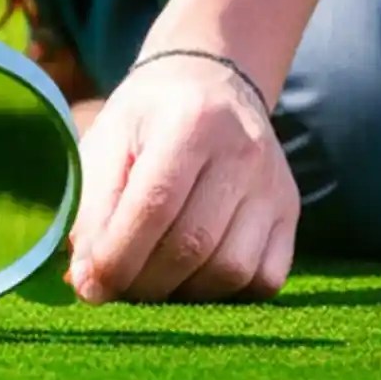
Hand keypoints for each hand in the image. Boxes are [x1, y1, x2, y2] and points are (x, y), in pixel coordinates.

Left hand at [67, 56, 299, 302]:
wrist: (214, 86)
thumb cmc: (150, 120)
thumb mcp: (106, 144)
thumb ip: (90, 211)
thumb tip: (90, 285)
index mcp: (192, 122)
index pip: (154, 207)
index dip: (117, 258)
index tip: (91, 286)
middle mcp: (243, 151)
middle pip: (193, 245)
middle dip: (144, 283)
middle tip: (119, 286)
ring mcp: (273, 185)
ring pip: (231, 270)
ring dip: (184, 293)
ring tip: (156, 278)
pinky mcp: (290, 213)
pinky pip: (265, 279)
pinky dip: (227, 292)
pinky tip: (198, 275)